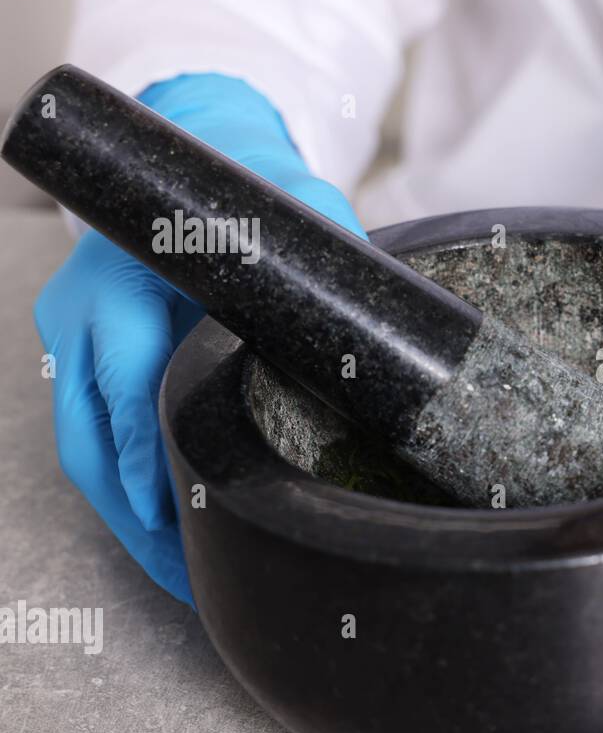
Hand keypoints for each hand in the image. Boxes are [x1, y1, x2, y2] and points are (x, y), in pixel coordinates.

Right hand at [34, 73, 364, 605]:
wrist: (212, 152)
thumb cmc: (259, 186)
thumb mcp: (306, 211)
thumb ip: (340, 260)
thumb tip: (397, 330)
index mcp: (126, 277)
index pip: (130, 385)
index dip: (156, 464)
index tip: (188, 520)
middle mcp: (84, 310)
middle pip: (98, 443)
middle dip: (146, 521)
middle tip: (198, 580)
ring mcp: (75, 337)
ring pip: (89, 455)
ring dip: (135, 522)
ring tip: (187, 579)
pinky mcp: (84, 360)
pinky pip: (95, 441)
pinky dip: (132, 493)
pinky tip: (172, 532)